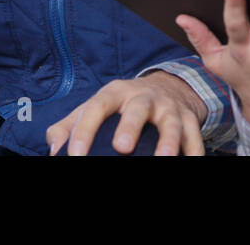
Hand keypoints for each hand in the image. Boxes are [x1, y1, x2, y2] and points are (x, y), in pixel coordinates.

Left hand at [45, 72, 205, 155]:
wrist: (168, 87)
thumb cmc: (123, 104)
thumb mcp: (97, 106)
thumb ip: (70, 125)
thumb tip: (54, 149)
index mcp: (117, 92)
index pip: (97, 107)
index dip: (84, 129)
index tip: (74, 154)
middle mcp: (144, 97)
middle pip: (138, 108)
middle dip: (130, 126)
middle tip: (121, 148)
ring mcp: (169, 108)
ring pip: (171, 123)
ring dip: (169, 141)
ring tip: (164, 159)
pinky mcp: (189, 119)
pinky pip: (194, 136)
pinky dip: (195, 152)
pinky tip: (192, 163)